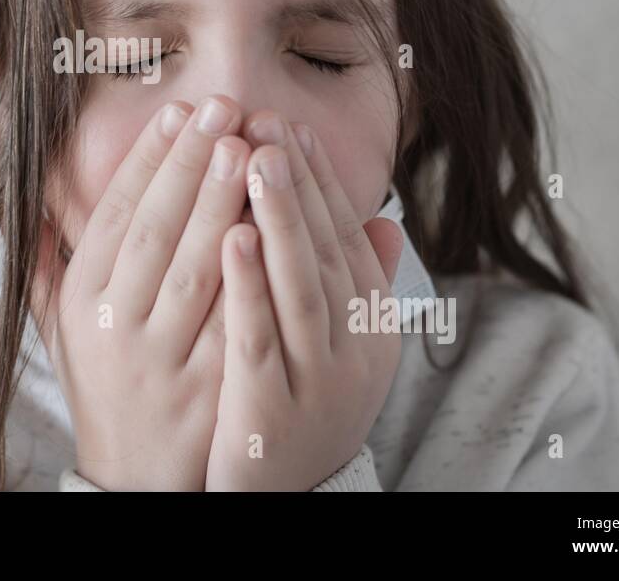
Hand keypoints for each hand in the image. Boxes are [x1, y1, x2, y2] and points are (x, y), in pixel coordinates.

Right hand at [33, 95, 249, 490]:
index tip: (177, 111)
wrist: (137, 481)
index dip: (147, 160)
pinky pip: (232, 319)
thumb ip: (46, 262)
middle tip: (222, 107)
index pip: (112, 215)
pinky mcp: (206, 389)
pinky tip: (269, 227)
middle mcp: (113, 326)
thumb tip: (27, 192)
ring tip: (248, 147)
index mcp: (79, 301)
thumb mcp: (61, 327)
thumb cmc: (106, 386)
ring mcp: (160, 359)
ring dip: (220, 203)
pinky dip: (251, 270)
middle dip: (189, 164)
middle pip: (153, 231)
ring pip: (194, 268)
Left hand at [204, 111, 404, 490]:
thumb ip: (358, 282)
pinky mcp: (272, 412)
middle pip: (324, 250)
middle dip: (296, 182)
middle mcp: (353, 349)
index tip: (287, 126)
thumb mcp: (343, 345)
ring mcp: (317, 382)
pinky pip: (260, 339)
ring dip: (280, 218)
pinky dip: (250, 287)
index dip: (317, 179)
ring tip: (254, 157)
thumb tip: (385, 220)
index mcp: (369, 324)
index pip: (344, 236)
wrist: (287, 499)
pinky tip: (233, 238)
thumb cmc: (304, 400)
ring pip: (300, 287)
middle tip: (266, 119)